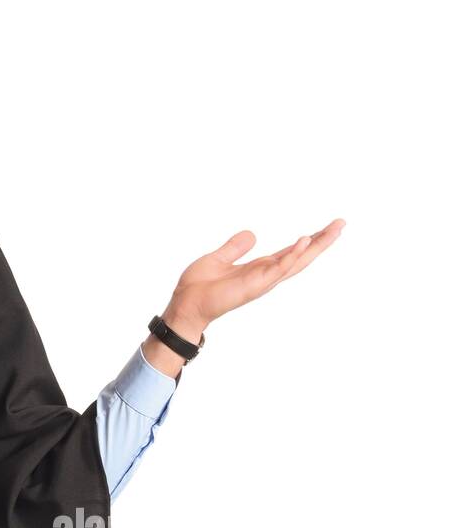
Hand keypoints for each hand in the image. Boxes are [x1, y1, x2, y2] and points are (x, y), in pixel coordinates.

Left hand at [162, 218, 346, 337]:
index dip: (309, 241)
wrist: (186, 303)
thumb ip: (235, 247)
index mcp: (259, 268)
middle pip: (301, 256)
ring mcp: (263, 280)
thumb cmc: (199, 286)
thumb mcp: (219, 258)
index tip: (327, 228)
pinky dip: (293, 255)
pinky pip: (279, 268)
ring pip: (297, 261)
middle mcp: (266, 275)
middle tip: (342, 224)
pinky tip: (305, 240)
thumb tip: (252, 234)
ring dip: (317, 245)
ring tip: (335, 229)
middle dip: (322, 242)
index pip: (290, 252)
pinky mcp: (255, 284)